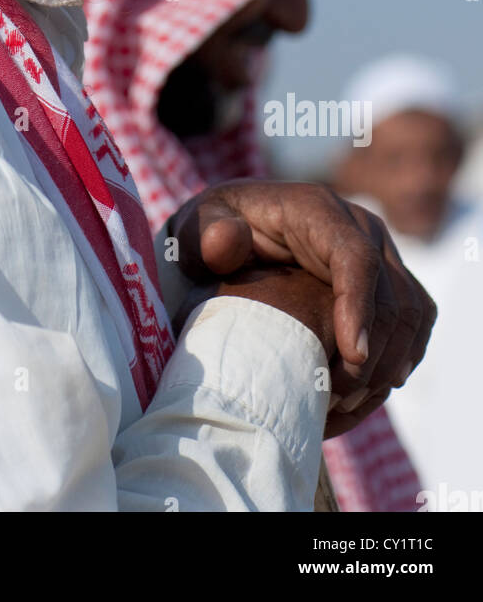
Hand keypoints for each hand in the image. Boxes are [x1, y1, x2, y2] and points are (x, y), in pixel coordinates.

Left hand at [168, 179, 435, 422]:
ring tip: (350, 401)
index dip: (360, 307)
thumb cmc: (212, 231)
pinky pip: (415, 319)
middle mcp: (358, 227)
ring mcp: (379, 252)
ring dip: (392, 361)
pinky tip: (371, 389)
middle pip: (392, 293)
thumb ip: (206, 233)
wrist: (230, 229)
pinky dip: (402, 356)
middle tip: (337, 396)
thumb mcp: (196, 227)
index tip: (353, 357)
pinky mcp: (386, 279)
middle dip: (375, 352)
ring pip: (412, 311)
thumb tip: (225, 242)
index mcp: (316, 209)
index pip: (356, 257)